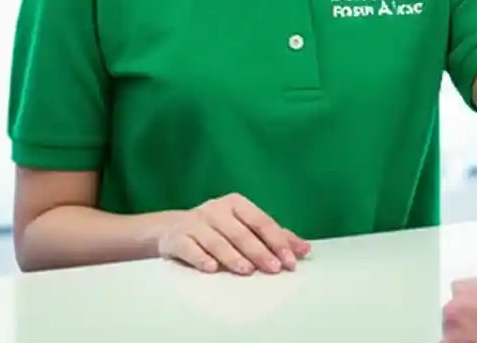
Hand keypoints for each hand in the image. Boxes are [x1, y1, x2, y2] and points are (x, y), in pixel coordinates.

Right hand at [157, 193, 310, 274]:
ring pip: (217, 240)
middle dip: (259, 251)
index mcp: (236, 204)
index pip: (261, 222)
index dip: (277, 241)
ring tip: (247, 271)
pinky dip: (202, 258)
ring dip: (233, 256)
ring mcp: (195, 222)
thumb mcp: (244, 227)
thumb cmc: (217, 230)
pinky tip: (212, 268)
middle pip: (241, 232)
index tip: (290, 261)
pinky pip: (190, 248)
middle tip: (274, 269)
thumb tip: (305, 249)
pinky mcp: (177, 237)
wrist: (171, 230)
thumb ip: (274, 237)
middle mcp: (216, 209)